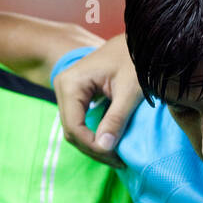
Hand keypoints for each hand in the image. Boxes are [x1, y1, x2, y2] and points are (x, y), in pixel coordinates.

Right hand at [54, 34, 143, 166]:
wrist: (139, 40)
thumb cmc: (136, 59)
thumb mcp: (130, 90)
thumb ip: (116, 118)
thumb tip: (105, 148)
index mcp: (71, 83)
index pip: (74, 126)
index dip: (93, 146)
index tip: (116, 157)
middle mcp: (63, 86)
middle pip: (71, 130)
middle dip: (94, 148)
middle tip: (119, 161)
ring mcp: (68, 90)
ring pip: (75, 128)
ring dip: (94, 144)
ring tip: (117, 156)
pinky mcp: (78, 94)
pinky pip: (81, 120)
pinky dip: (95, 134)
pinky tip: (112, 143)